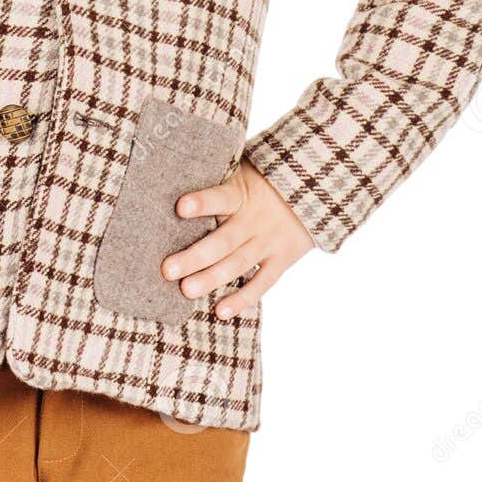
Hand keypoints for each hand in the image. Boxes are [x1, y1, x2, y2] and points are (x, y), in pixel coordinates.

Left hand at [161, 159, 315, 316]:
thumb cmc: (262, 179)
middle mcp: (254, 220)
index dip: (202, 203)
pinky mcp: (281, 260)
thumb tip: (173, 177)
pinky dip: (242, 299)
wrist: (313, 189)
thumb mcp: (243, 170)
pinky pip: (261, 283)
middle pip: (222, 241)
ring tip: (187, 290)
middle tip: (167, 270)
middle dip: (194, 257)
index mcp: (241, 194)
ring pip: (237, 264)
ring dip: (211, 279)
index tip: (180, 207)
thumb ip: (217, 180)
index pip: (221, 197)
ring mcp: (268, 242)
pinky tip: (221, 311)